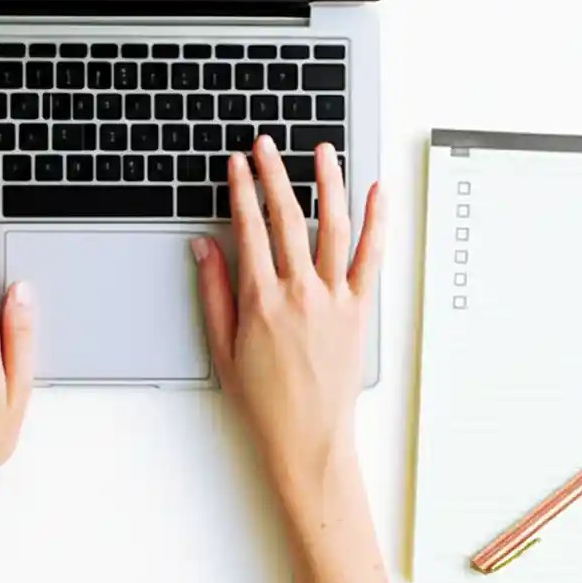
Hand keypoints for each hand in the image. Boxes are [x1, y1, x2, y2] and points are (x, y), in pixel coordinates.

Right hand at [193, 138, 383, 499]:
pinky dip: (378, 222)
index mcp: (260, 300)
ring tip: (322, 152)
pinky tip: (377, 193)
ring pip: (332, 226)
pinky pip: (372, 258)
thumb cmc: (264, 399)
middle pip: (286, 218)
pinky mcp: (360, 310)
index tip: (236, 164)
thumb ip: (213, 292)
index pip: (248, 228)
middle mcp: (299, 293)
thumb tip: (203, 247)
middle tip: (267, 145)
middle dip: (275, 174)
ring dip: (327, 184)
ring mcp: (334, 299)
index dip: (241, 190)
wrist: (307, 437)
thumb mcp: (222, 347)